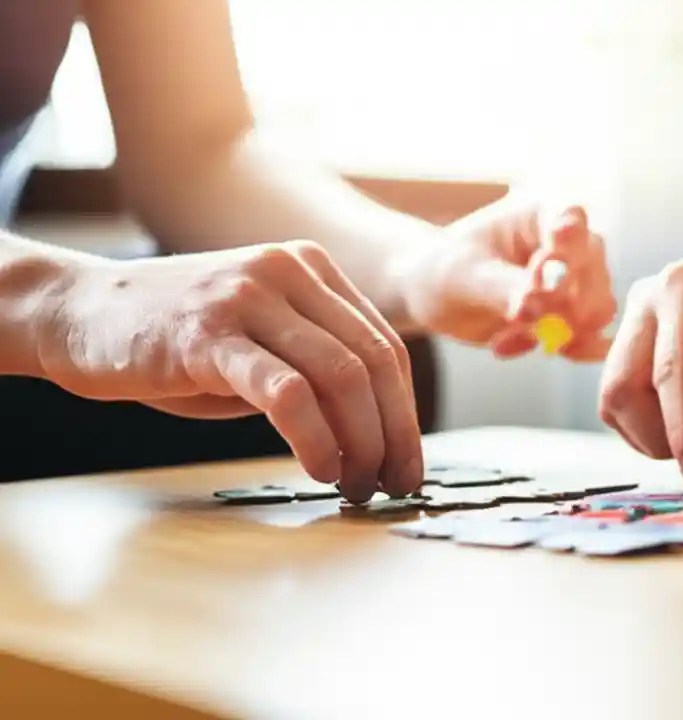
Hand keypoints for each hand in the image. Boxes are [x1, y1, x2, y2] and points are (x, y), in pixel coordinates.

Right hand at [38, 241, 420, 502]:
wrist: (77, 313)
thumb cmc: (175, 341)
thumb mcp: (261, 340)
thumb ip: (315, 368)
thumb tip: (378, 436)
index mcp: (310, 269)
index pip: (386, 347)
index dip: (405, 415)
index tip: (408, 465)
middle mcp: (288, 271)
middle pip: (374, 361)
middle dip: (394, 435)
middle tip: (392, 485)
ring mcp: (248, 296)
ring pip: (340, 375)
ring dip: (361, 443)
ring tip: (356, 485)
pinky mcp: (208, 334)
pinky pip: (286, 390)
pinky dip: (316, 437)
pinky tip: (320, 468)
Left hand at [395, 195, 615, 359]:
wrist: (443, 301)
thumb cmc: (448, 271)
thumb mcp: (466, 277)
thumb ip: (504, 288)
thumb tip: (537, 306)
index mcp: (542, 214)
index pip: (571, 219)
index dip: (570, 242)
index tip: (551, 261)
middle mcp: (570, 245)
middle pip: (593, 268)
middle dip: (571, 300)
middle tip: (532, 319)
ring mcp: (576, 281)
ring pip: (598, 307)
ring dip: (562, 332)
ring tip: (507, 339)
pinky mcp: (574, 316)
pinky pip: (592, 336)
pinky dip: (566, 350)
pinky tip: (521, 347)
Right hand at [598, 245, 682, 479]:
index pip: (671, 371)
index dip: (681, 427)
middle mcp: (647, 302)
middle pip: (622, 386)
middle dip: (655, 435)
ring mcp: (636, 322)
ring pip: (616, 397)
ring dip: (649, 434)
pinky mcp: (637, 344)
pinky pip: (625, 397)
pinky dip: (648, 425)